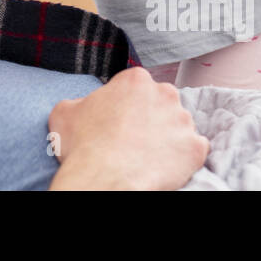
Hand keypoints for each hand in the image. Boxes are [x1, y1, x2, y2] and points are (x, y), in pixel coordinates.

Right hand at [47, 68, 208, 190]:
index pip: (137, 87)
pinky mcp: (195, 148)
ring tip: (148, 155)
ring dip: (168, 137)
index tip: (120, 120)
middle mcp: (165, 93)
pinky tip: (165, 165)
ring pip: (179, 125)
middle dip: (152, 117)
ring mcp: (183, 121)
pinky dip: (184, 157)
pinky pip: (194, 149)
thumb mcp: (65, 111)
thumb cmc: (83, 146)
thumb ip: (81, 100)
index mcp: (136, 80)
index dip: (127, 105)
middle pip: (162, 102)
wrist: (103, 180)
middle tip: (135, 138)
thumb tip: (84, 106)